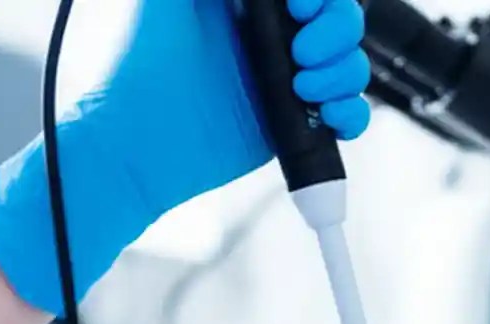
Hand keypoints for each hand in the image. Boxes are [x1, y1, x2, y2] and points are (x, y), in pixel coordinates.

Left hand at [0, 0, 370, 315]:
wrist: (136, 143)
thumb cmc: (136, 67)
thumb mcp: (167, 1)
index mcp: (250, 5)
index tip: (297, 6)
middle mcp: (273, 38)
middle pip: (342, 22)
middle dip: (337, 32)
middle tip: (301, 51)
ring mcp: (287, 82)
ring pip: (350, 65)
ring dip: (343, 73)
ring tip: (302, 88)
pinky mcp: (294, 124)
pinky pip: (346, 115)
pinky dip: (353, 114)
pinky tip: (329, 114)